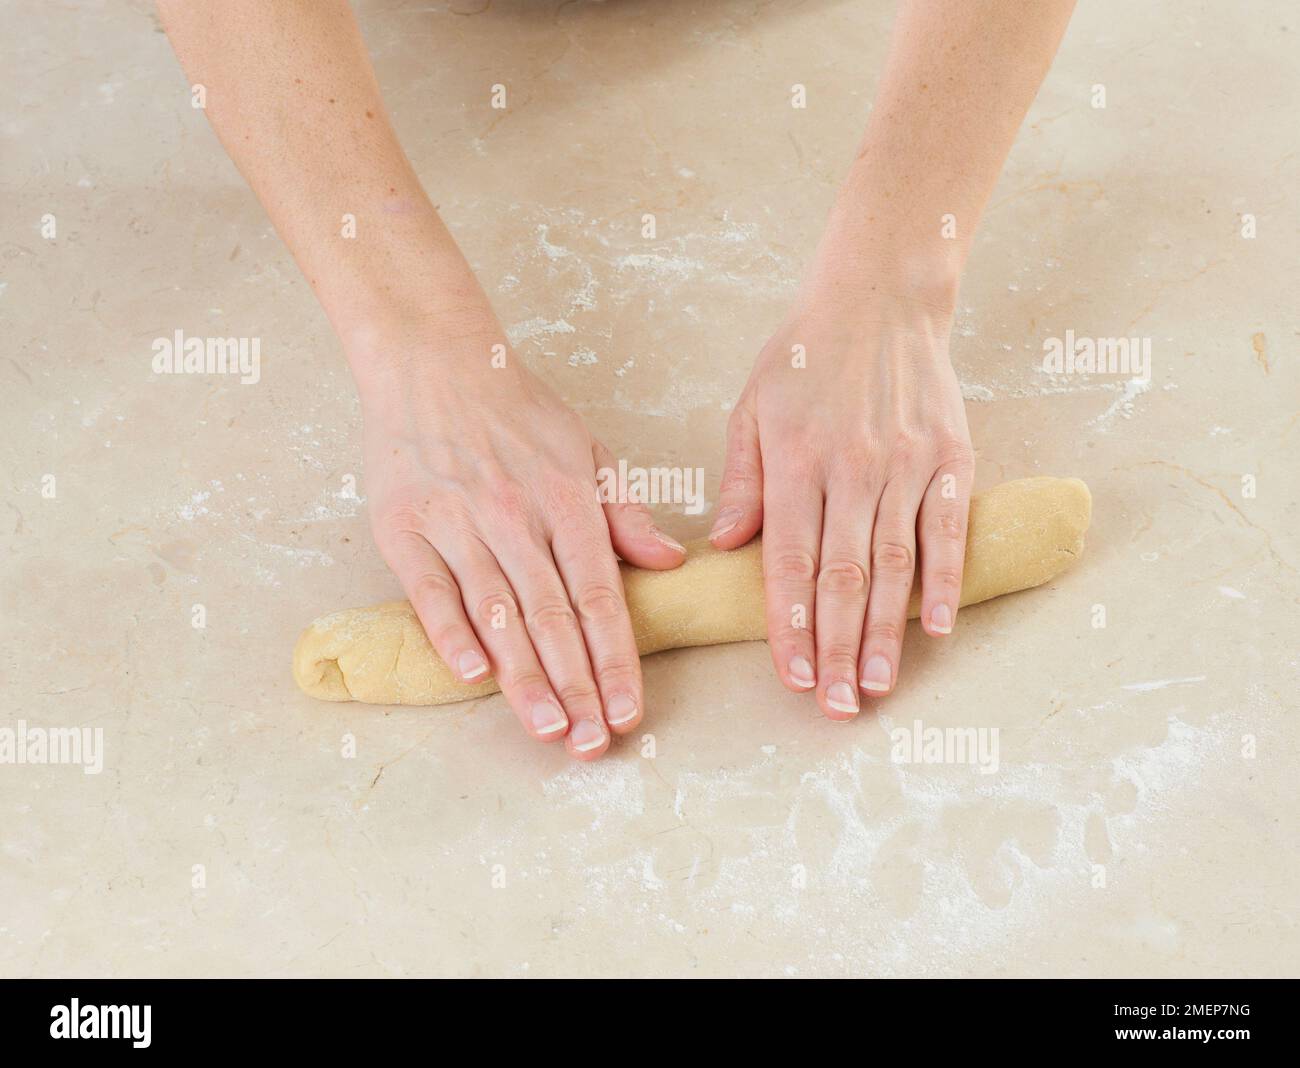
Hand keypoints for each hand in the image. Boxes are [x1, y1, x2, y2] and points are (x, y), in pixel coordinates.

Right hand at [355, 321, 684, 758]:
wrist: (434, 362)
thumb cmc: (518, 412)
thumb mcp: (587, 450)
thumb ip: (625, 511)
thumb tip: (672, 561)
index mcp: (567, 501)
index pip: (599, 596)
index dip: (616, 658)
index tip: (630, 710)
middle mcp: (516, 516)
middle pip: (553, 616)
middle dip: (578, 686)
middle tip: (594, 744)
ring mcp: (457, 521)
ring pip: (497, 613)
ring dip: (524, 677)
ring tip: (549, 729)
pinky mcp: (404, 526)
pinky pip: (429, 589)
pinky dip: (451, 632)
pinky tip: (473, 677)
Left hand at [711, 289, 973, 718]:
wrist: (879, 298)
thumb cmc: (802, 358)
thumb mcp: (751, 408)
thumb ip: (742, 481)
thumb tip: (727, 546)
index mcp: (795, 461)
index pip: (788, 560)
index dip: (790, 623)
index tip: (793, 677)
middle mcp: (850, 469)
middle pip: (843, 575)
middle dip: (838, 647)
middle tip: (837, 706)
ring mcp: (904, 464)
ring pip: (895, 563)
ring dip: (886, 631)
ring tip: (879, 685)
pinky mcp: (950, 456)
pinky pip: (949, 528)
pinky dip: (946, 579)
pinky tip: (936, 627)